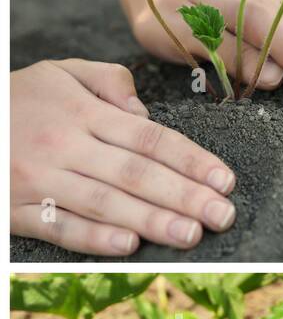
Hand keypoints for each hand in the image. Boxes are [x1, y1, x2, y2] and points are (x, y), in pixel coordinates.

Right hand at [11, 59, 237, 255]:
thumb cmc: (18, 102)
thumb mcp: (59, 73)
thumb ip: (108, 80)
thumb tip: (144, 108)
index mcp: (82, 112)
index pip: (148, 137)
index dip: (190, 160)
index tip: (225, 180)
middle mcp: (64, 145)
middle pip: (134, 172)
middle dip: (184, 195)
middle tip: (223, 215)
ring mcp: (38, 179)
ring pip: (103, 202)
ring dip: (151, 220)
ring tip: (191, 234)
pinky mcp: (14, 208)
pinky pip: (58, 225)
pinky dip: (93, 237)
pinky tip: (128, 245)